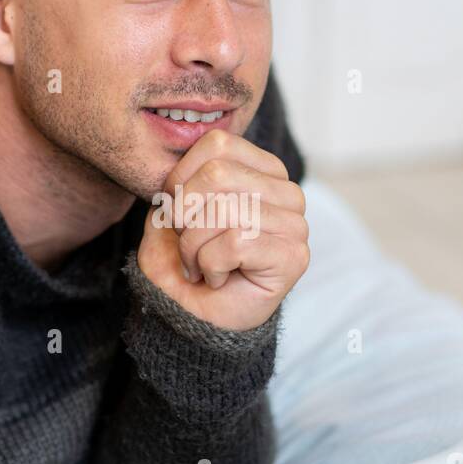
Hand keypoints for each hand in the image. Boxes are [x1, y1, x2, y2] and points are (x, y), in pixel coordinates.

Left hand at [137, 130, 308, 330]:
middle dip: (185, 216)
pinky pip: (235, 242)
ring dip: (195, 246)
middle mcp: (287, 192)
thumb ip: (176, 182)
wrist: (194, 319)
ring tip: (201, 266)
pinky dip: (210, 265)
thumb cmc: (185, 264)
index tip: (178, 216)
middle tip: (190, 247)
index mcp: (262, 170)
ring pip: (225, 209)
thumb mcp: (166, 215)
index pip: (216, 144)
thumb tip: (179, 168)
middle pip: (217, 175)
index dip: (180, 179)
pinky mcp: (294, 256)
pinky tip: (217, 278)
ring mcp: (295, 224)